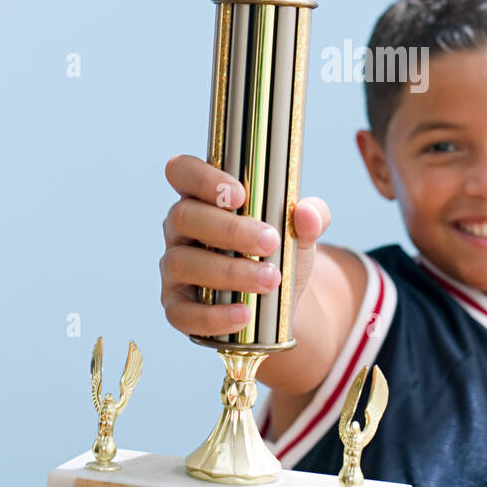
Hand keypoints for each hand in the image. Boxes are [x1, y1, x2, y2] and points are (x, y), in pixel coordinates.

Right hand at [160, 154, 331, 338]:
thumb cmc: (279, 252)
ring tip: (270, 279)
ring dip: (228, 271)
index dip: (202, 178)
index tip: (240, 194)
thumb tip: (308, 214)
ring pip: (182, 262)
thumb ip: (312, 216)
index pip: (182, 171)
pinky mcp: (176, 307)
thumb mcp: (300, 231)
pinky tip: (244, 313)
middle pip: (184, 216)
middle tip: (271, 242)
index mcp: (202, 197)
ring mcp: (174, 268)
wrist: (279, 301)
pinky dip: (213, 315)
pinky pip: (182, 312)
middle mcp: (180, 229)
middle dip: (229, 229)